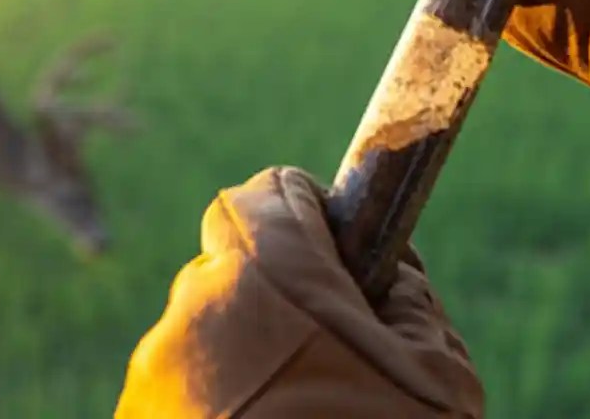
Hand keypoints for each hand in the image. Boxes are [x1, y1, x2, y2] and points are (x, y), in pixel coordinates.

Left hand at [117, 167, 481, 417]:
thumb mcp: (437, 376)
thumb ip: (411, 298)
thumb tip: (385, 270)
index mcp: (266, 275)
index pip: (268, 193)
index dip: (309, 215)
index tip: (337, 254)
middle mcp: (192, 312)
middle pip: (232, 264)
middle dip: (278, 293)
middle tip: (329, 350)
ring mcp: (152, 377)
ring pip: (203, 329)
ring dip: (243, 354)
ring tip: (297, 415)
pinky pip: (177, 387)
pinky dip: (212, 404)